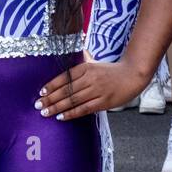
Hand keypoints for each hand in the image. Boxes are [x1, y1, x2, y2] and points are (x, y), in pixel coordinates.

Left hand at [35, 60, 149, 120]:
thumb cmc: (111, 70)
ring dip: (57, 107)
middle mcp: (90, 78)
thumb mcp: (95, 63)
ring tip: (45, 112)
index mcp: (86, 67)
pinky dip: (71, 113)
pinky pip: (84, 109)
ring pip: (73, 100)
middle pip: (66, 90)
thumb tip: (67, 55)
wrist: (132, 75)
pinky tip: (61, 117)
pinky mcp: (103, 102)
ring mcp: (97, 90)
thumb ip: (82, 61)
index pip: (65, 77)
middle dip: (50, 98)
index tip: (41, 92)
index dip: (52, 85)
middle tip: (38, 104)